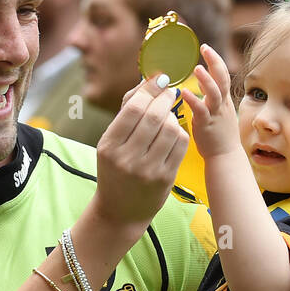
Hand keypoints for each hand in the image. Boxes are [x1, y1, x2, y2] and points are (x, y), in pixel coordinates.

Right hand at [90, 73, 189, 234]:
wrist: (120, 211)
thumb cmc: (115, 169)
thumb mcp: (110, 143)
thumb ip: (126, 112)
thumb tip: (147, 81)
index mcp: (108, 146)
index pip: (134, 109)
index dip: (150, 89)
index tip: (159, 79)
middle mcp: (126, 158)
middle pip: (154, 116)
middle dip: (165, 98)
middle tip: (169, 92)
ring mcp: (147, 170)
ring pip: (171, 128)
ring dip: (173, 116)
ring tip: (167, 116)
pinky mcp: (165, 178)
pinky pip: (180, 143)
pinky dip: (179, 132)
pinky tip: (172, 133)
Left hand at [179, 44, 241, 159]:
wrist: (224, 156)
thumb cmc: (218, 134)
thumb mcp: (216, 110)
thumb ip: (209, 95)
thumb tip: (201, 79)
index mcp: (224, 99)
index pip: (222, 75)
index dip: (215, 60)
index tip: (206, 47)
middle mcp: (222, 104)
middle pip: (222, 78)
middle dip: (215, 62)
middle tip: (205, 47)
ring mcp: (215, 114)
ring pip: (215, 93)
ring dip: (206, 80)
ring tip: (197, 68)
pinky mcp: (207, 125)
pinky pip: (201, 111)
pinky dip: (193, 100)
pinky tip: (184, 92)